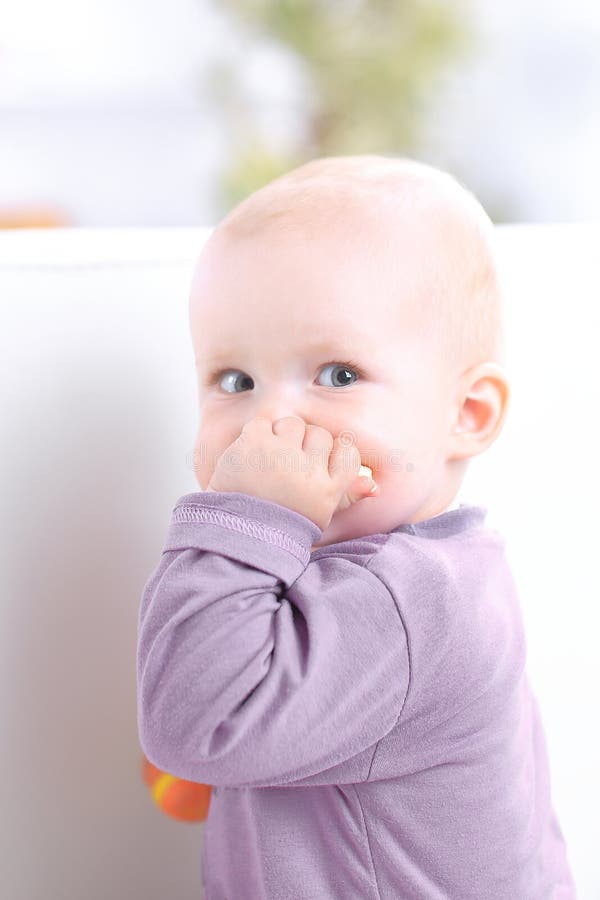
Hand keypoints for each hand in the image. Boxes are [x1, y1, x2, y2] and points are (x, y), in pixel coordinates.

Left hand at [205, 416, 378, 530]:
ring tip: (269, 459)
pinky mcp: (254, 443)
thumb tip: (374, 486)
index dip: (335, 451)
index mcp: (328, 491)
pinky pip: (264, 422)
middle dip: (305, 444)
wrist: (234, 531)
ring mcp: (281, 455)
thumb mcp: (318, 515)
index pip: (348, 452)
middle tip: (287, 465)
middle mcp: (308, 471)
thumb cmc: (278, 523)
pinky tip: (252, 454)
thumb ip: (347, 495)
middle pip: (320, 435)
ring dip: (282, 435)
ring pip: (293, 424)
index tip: (320, 460)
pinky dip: (257, 433)